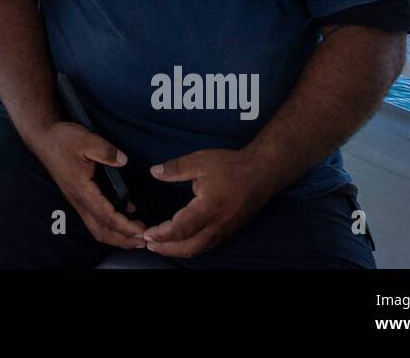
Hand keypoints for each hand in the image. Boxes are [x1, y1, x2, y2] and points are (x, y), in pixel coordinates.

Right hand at [31, 122, 146, 249]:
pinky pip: (95, 217)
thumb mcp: (85, 139)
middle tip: (143, 240)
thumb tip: (123, 161)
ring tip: (136, 234)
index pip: (105, 215)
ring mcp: (77, 199)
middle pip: (100, 230)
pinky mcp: (78, 195)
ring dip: (116, 234)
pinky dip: (110, 223)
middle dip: (122, 240)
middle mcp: (79, 199)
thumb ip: (106, 151)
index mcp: (81, 189)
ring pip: (96, 226)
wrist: (43, 138)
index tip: (141, 231)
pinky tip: (125, 214)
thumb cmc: (62, 139)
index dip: (124, 226)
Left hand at [140, 148, 277, 257]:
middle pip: (189, 247)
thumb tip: (154, 172)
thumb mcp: (201, 160)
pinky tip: (181, 240)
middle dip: (166, 249)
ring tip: (161, 244)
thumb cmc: (233, 166)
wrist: (263, 172)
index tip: (146, 233)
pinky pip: (207, 245)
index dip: (162, 235)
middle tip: (148, 243)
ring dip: (177, 250)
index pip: (180, 230)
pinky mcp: (229, 230)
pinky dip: (190, 247)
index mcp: (208, 209)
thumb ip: (176, 168)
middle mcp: (217, 225)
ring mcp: (224, 230)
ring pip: (198, 249)